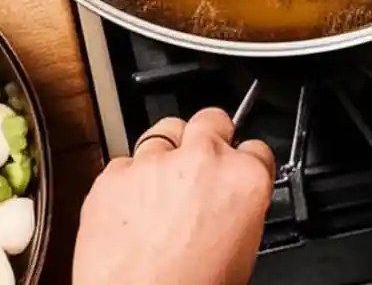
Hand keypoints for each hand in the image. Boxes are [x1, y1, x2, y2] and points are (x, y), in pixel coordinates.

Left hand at [72, 108, 275, 284]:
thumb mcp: (240, 252)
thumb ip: (238, 210)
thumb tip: (229, 204)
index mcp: (244, 180)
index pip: (257, 148)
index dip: (246, 160)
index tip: (237, 168)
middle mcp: (201, 159)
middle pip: (211, 119)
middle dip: (208, 135)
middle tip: (200, 163)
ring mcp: (154, 161)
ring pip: (163, 131)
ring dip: (165, 152)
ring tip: (160, 187)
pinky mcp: (114, 172)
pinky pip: (124, 162)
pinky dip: (128, 179)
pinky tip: (130, 208)